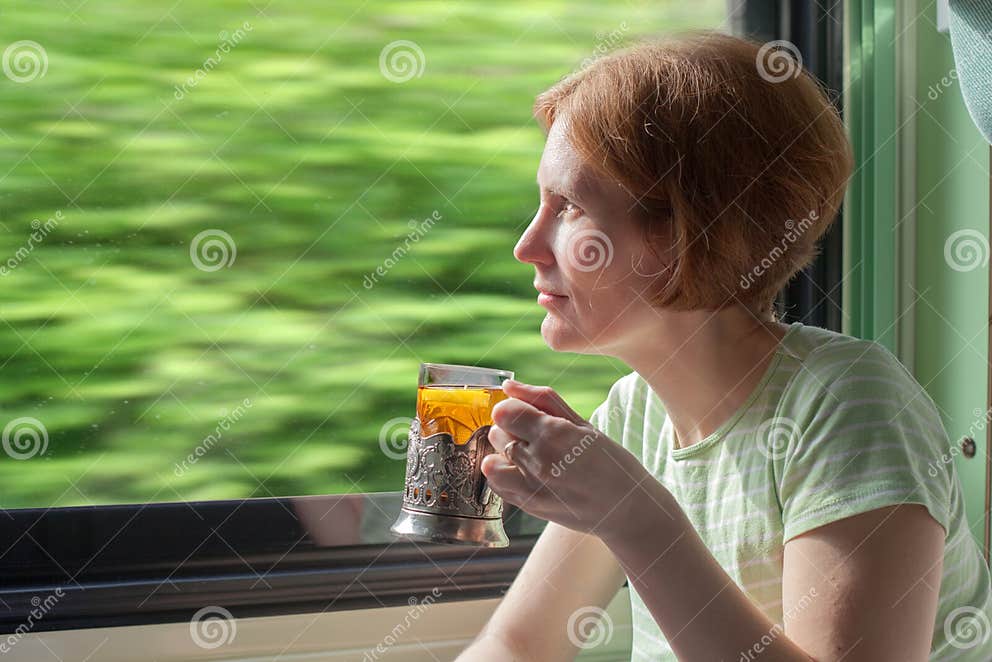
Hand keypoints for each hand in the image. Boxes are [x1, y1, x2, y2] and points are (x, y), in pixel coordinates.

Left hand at [481, 379, 651, 540]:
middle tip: (535, 437)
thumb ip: (542, 399)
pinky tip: (524, 473)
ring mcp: (532, 487)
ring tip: (527, 456)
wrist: (626, 509)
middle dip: (511, 430)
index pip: (504, 412)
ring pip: (491, 461)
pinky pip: (496, 485)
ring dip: (503, 455)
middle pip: (497, 433)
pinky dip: (504, 476)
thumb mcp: (583, 424)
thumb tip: (508, 385)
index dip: (512, 409)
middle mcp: (539, 461)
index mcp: (555, 434)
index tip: (526, 414)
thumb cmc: (610, 462)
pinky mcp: (529, 507)